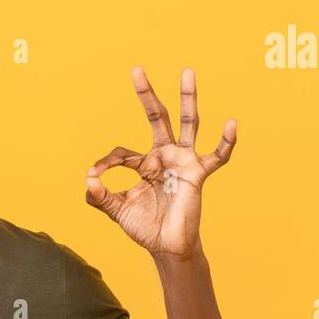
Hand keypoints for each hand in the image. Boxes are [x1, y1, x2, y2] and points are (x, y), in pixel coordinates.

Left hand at [85, 66, 235, 259]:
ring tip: (186, 72)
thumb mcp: (117, 210)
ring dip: (187, 98)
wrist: (167, 248)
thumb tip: (87, 179)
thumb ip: (99, 197)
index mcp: (145, 164)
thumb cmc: (146, 228)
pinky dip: (226, 141)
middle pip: (157, 118)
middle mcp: (164, 156)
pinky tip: (231, 123)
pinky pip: (218, 156)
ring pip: (188, 123)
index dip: (104, 163)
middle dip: (147, 95)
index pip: (121, 153)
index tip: (93, 176)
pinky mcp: (198, 174)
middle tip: (136, 70)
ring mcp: (183, 162)